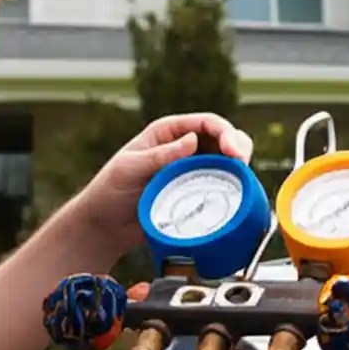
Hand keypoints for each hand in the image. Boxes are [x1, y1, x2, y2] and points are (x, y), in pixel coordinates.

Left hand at [79, 113, 255, 253]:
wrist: (104, 226)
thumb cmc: (110, 190)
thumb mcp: (131, 167)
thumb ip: (160, 155)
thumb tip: (193, 139)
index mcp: (168, 132)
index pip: (205, 123)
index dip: (225, 132)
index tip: (232, 151)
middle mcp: (184, 148)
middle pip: (223, 140)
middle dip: (239, 147)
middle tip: (242, 163)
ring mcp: (191, 172)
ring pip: (226, 164)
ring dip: (239, 169)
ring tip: (244, 180)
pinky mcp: (195, 196)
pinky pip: (220, 189)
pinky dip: (232, 190)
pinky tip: (237, 197)